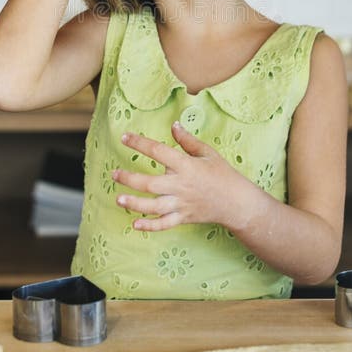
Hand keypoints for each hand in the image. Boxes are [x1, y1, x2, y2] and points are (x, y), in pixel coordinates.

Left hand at [113, 121, 247, 230]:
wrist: (237, 202)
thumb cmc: (223, 174)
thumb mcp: (207, 152)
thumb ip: (187, 140)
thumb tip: (173, 125)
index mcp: (186, 165)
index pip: (158, 151)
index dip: (140, 143)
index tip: (125, 137)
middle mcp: (181, 185)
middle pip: (150, 183)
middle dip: (130, 179)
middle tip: (114, 174)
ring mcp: (181, 204)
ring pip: (154, 206)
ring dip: (134, 203)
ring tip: (119, 199)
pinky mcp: (183, 218)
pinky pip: (164, 224)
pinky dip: (150, 226)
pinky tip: (135, 225)